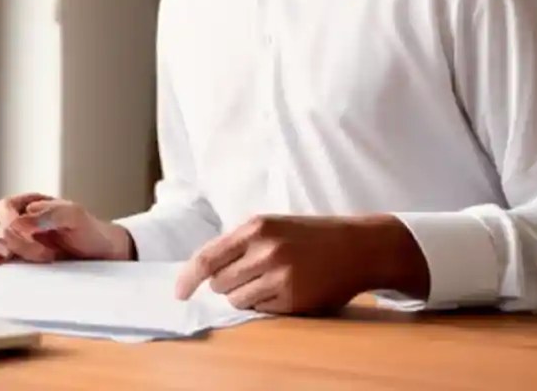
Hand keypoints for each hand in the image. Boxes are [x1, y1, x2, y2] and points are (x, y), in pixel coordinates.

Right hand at [0, 193, 135, 265]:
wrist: (107, 257)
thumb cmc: (90, 231)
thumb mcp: (75, 214)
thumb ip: (49, 213)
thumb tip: (19, 223)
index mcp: (28, 208)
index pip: (4, 208)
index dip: (9, 220)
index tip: (28, 231)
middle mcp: (19, 228)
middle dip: (15, 244)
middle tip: (46, 256)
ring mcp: (18, 251)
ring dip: (3, 258)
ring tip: (31, 266)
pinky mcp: (22, 271)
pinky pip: (1, 272)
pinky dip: (1, 274)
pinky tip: (17, 278)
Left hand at [174, 214, 428, 314]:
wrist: (357, 246)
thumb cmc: (309, 236)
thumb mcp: (272, 225)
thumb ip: (238, 244)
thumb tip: (202, 271)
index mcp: (255, 228)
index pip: (207, 258)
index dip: (188, 278)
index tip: (179, 293)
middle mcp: (265, 251)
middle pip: (219, 284)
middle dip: (226, 285)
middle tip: (249, 275)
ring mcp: (279, 276)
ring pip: (238, 300)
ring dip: (246, 297)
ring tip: (269, 282)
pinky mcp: (294, 298)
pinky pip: (262, 310)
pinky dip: (267, 305)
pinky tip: (287, 290)